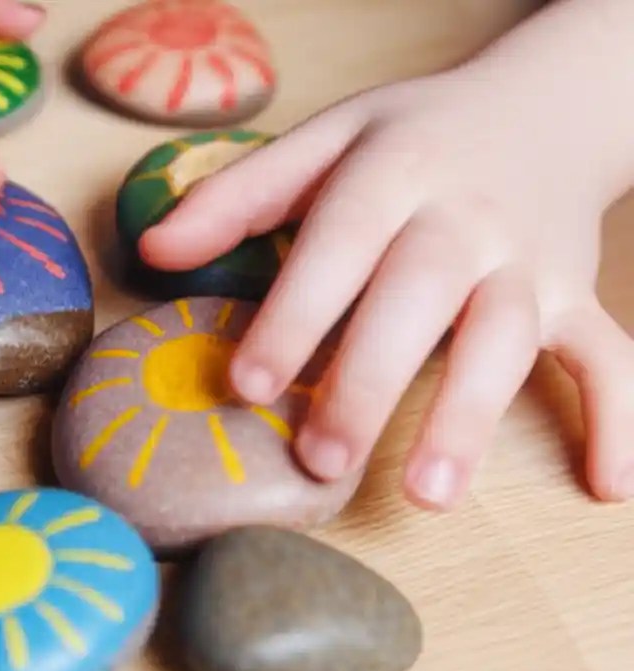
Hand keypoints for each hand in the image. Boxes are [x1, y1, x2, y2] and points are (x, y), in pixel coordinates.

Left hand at [140, 62, 633, 510]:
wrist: (540, 106)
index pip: (340, 243)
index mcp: (395, 172)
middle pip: (419, 299)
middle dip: (369, 381)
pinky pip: (610, 357)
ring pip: (507, 338)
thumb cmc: (410, 139)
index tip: (248, 386)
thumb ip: (239, 195)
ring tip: (428, 495)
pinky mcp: (575, 296)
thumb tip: (151, 250)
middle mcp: (467, 218)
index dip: (296, 314)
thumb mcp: (324, 141)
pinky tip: (608, 487)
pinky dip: (621, 419)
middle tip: (319, 460)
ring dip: (472, 416)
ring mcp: (528, 262)